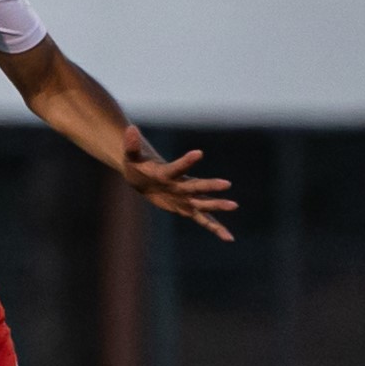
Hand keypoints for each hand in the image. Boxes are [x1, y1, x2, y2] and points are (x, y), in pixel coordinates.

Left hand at [121, 125, 237, 242]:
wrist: (146, 177)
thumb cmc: (139, 165)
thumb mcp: (131, 157)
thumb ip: (131, 145)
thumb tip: (129, 128)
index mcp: (168, 172)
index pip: (177, 167)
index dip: (186, 161)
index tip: (198, 153)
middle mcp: (181, 185)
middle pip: (196, 186)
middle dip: (209, 186)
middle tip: (227, 183)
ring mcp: (186, 198)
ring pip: (203, 203)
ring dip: (217, 205)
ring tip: (234, 205)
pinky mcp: (187, 209)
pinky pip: (203, 220)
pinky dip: (215, 228)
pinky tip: (229, 238)